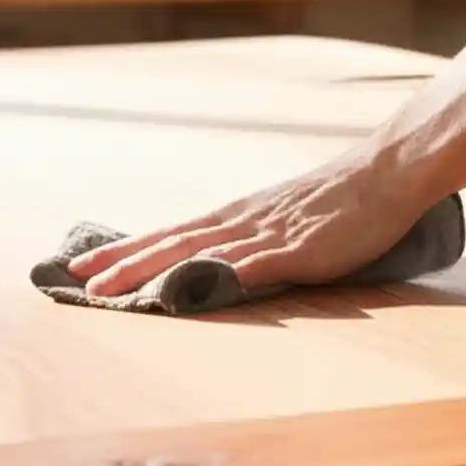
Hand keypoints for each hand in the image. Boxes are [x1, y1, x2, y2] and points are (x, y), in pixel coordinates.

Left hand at [67, 151, 425, 296]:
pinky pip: (261, 264)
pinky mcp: (304, 250)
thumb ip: (246, 239)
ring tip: (118, 291)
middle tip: (81, 282)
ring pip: (203, 255)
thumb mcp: (279, 216)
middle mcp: (243, 223)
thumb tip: (210, 262)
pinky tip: (201, 286)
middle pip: (173, 243)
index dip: (127, 251)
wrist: (385, 174)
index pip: (170, 234)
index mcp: (235, 217)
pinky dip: (229, 274)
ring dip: (156, 272)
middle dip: (125, 264)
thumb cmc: (335, 199)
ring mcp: (271, 235)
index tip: (84, 266)